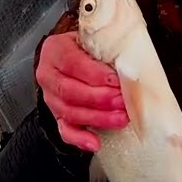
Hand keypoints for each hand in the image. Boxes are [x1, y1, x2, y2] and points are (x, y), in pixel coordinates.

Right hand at [36, 32, 128, 151]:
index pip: (72, 63)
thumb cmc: (88, 47)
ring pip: (70, 112)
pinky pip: (65, 130)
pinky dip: (80, 139)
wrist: (75, 54)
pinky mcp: (58, 116)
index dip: (95, 74)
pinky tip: (95, 143)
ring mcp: (51, 98)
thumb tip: (132, 58)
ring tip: (120, 118)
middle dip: (99, 99)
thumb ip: (108, 44)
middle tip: (121, 101)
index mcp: (55, 50)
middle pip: (69, 91)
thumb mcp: (95, 38)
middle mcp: (49, 75)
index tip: (115, 80)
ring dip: (97, 118)